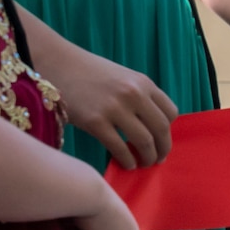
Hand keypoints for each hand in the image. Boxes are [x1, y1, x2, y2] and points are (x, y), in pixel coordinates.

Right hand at [38, 49, 176, 169]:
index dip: (169, 130)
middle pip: (161, 129)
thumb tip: (150, 126)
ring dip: (148, 157)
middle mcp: (134, 94)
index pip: (171, 112)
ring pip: (144, 141)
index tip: (162, 140)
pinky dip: (127, 160)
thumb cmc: (91, 73)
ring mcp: (115, 108)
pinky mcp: (95, 122)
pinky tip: (126, 164)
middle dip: (163, 148)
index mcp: (144, 83)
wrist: (59, 64)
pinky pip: (119, 147)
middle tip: (159, 159)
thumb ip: (140, 97)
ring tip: (144, 163)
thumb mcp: (124, 78)